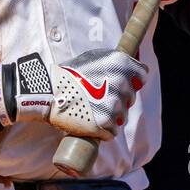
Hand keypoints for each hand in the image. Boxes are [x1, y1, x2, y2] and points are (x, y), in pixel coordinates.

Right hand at [6, 49, 147, 140]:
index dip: (132, 81)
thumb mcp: (92, 57)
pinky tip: (91, 123)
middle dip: (118, 100)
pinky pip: (112, 131)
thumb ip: (113, 61)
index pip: (141, 76)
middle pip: (131, 98)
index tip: (122, 86)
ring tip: (91, 110)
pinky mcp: (105, 124)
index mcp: (120, 64)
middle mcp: (121, 83)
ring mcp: (114, 104)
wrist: (48, 92)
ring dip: (110, 116)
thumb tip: (132, 70)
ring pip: (122, 116)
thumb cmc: (69, 75)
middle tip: (97, 98)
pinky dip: (103, 131)